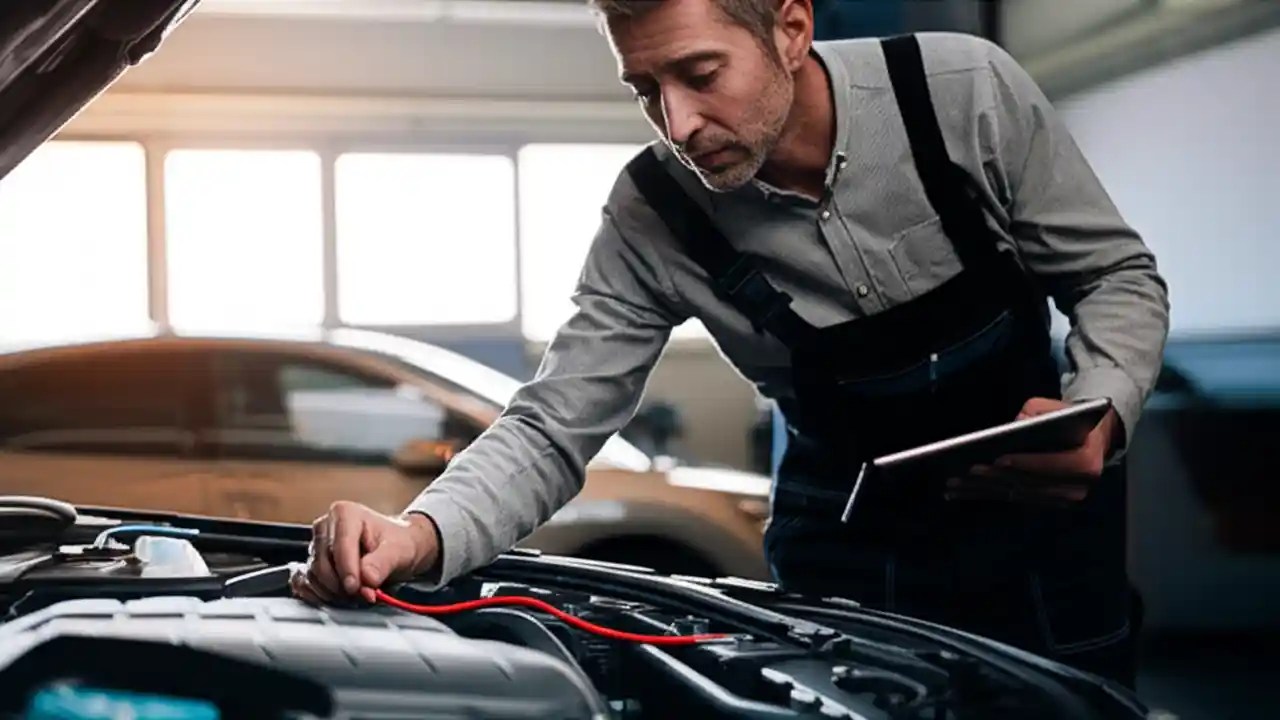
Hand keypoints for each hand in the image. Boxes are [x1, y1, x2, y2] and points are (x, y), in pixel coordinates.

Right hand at [290, 501, 438, 605]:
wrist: (397, 548)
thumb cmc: (398, 543)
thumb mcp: (399, 550)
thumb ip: (383, 563)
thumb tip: (367, 577)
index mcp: (345, 513)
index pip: (340, 546)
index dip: (347, 570)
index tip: (356, 587)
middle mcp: (326, 526)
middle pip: (323, 564)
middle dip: (343, 585)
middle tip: (364, 594)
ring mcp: (316, 545)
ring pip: (313, 576)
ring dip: (334, 592)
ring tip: (357, 594)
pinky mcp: (312, 563)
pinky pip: (304, 583)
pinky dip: (320, 595)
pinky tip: (338, 597)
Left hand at [946, 397, 1119, 504]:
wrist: (1093, 440)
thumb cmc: (1071, 419)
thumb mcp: (1058, 407)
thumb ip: (1038, 412)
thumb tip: (1015, 424)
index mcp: (1087, 461)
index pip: (1054, 465)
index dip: (1026, 462)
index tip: (999, 459)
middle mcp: (1077, 487)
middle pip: (1030, 483)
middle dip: (997, 477)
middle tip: (968, 471)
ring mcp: (1062, 499)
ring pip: (1018, 494)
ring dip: (985, 490)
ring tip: (957, 484)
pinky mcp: (1046, 503)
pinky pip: (1013, 499)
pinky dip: (987, 494)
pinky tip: (963, 491)